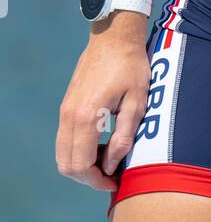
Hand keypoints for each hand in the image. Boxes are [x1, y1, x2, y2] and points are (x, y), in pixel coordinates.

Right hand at [56, 16, 151, 190]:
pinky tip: (101, 144)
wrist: (114, 38)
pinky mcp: (66, 106)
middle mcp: (69, 116)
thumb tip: (110, 166)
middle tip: (112, 176)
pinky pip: (65, 140)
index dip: (97, 181)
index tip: (115, 182)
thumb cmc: (132, 67)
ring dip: (82, 165)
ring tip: (109, 159)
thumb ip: (124, 137)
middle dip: (88, 178)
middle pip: (66, 165)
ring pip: (62, 154)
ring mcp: (65, 111)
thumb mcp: (137, 102)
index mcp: (87, 116)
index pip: (80, 165)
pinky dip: (78, 151)